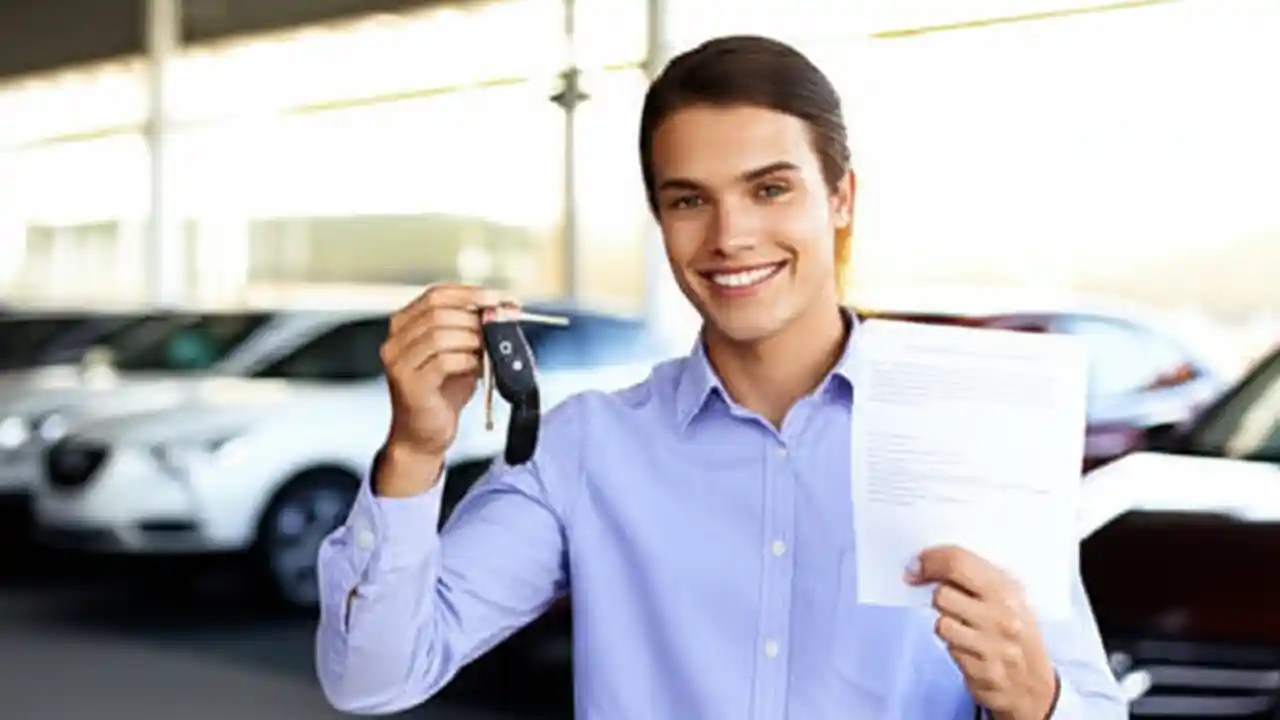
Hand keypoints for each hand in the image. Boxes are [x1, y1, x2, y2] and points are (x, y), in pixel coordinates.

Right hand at [378, 284, 517, 492]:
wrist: (424, 436)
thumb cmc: (443, 393)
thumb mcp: (461, 353)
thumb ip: (476, 330)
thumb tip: (506, 308)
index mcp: (404, 325)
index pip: (436, 294)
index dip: (470, 293)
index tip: (499, 298)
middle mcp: (395, 341)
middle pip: (438, 312)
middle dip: (476, 317)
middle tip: (500, 325)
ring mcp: (398, 363)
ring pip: (440, 334)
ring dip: (473, 338)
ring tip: (488, 350)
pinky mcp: (410, 385)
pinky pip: (443, 361)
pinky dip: (468, 360)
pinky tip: (479, 368)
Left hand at [907, 545, 1057, 719]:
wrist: (1034, 684)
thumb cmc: (1016, 633)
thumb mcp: (1008, 596)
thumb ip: (974, 576)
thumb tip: (927, 562)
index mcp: (1007, 590)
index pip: (958, 563)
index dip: (930, 561)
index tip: (916, 565)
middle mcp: (1002, 617)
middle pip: (942, 594)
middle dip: (939, 596)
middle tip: (950, 603)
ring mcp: (993, 646)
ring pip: (941, 624)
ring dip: (947, 625)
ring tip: (965, 629)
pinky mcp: (982, 672)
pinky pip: (950, 650)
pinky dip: (955, 648)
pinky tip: (971, 650)